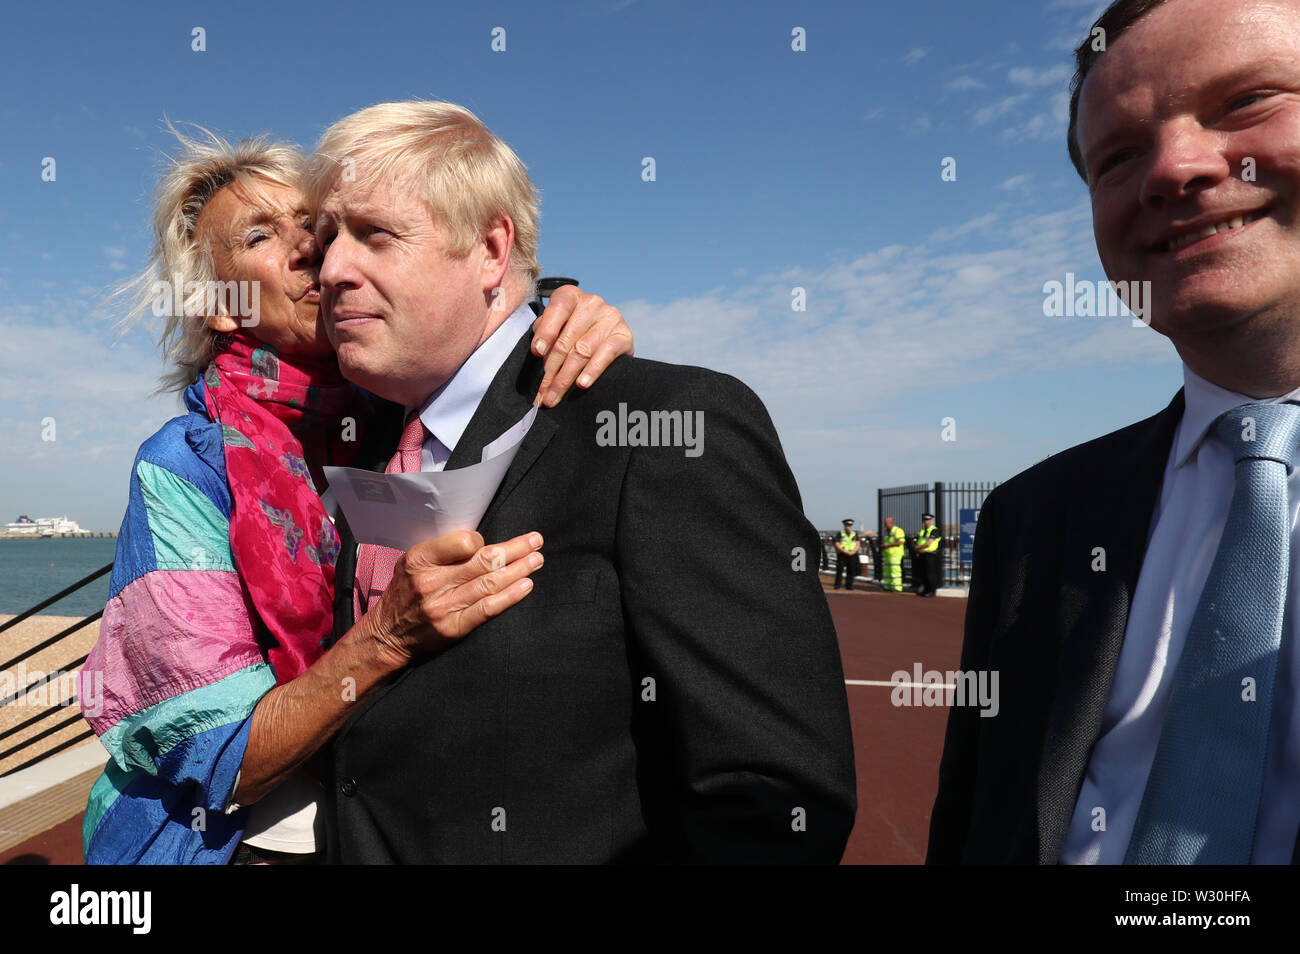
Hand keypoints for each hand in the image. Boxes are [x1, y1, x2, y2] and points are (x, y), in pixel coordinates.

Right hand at [362, 530, 543, 665]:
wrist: (386, 634)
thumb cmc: (406, 591)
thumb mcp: (412, 563)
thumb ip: (442, 552)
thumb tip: (482, 541)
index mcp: (419, 560)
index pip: (462, 542)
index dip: (483, 541)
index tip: (491, 543)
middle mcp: (431, 582)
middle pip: (483, 561)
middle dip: (515, 549)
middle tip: (536, 541)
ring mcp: (442, 607)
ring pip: (489, 583)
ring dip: (519, 570)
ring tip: (537, 560)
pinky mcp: (453, 627)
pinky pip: (487, 609)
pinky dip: (510, 596)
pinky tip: (526, 586)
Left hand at [530, 285, 632, 406]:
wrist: (609, 339)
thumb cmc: (574, 333)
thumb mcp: (556, 327)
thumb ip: (544, 332)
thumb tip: (538, 350)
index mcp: (571, 296)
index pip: (557, 309)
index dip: (546, 332)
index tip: (536, 353)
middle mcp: (592, 303)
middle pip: (566, 339)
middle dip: (551, 370)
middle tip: (541, 391)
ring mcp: (610, 318)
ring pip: (582, 351)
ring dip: (566, 378)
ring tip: (554, 395)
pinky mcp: (624, 336)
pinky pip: (606, 354)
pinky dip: (592, 371)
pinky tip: (582, 384)